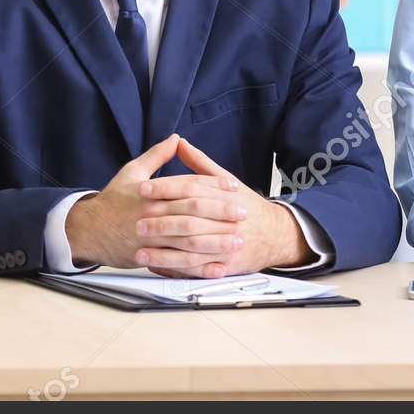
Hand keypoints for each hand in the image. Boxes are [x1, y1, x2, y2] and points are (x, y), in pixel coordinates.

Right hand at [66, 135, 241, 270]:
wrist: (88, 229)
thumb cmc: (111, 201)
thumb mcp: (132, 172)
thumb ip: (156, 156)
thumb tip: (175, 139)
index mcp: (151, 191)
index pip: (188, 184)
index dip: (212, 184)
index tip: (233, 186)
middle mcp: (152, 212)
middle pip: (192, 211)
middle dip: (221, 212)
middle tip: (243, 212)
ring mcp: (151, 236)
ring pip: (189, 239)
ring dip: (216, 241)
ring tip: (237, 240)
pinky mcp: (149, 255)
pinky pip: (179, 263)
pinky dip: (201, 266)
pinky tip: (218, 266)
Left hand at [135, 138, 308, 276]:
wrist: (277, 234)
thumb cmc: (247, 206)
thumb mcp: (226, 181)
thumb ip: (200, 164)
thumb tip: (179, 142)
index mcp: (224, 196)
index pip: (191, 189)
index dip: (165, 187)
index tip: (142, 188)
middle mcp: (226, 221)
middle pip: (190, 220)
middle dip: (161, 223)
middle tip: (136, 223)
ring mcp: (227, 245)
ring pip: (192, 250)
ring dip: (164, 253)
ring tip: (140, 252)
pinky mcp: (227, 265)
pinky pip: (199, 270)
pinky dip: (178, 271)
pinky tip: (159, 268)